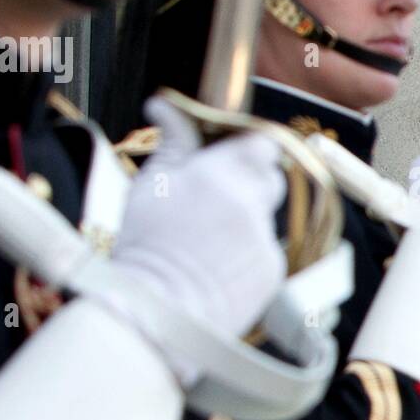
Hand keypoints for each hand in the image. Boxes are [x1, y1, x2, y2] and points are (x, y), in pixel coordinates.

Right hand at [105, 96, 287, 340]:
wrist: (156, 313)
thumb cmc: (146, 247)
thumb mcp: (150, 185)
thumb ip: (173, 142)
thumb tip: (165, 105)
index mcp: (221, 173)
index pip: (262, 144)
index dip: (252, 149)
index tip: (236, 158)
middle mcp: (250, 202)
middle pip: (271, 179)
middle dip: (252, 185)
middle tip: (219, 203)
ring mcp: (265, 237)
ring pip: (266, 219)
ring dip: (246, 223)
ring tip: (208, 245)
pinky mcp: (273, 270)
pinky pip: (267, 252)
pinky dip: (249, 257)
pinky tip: (218, 270)